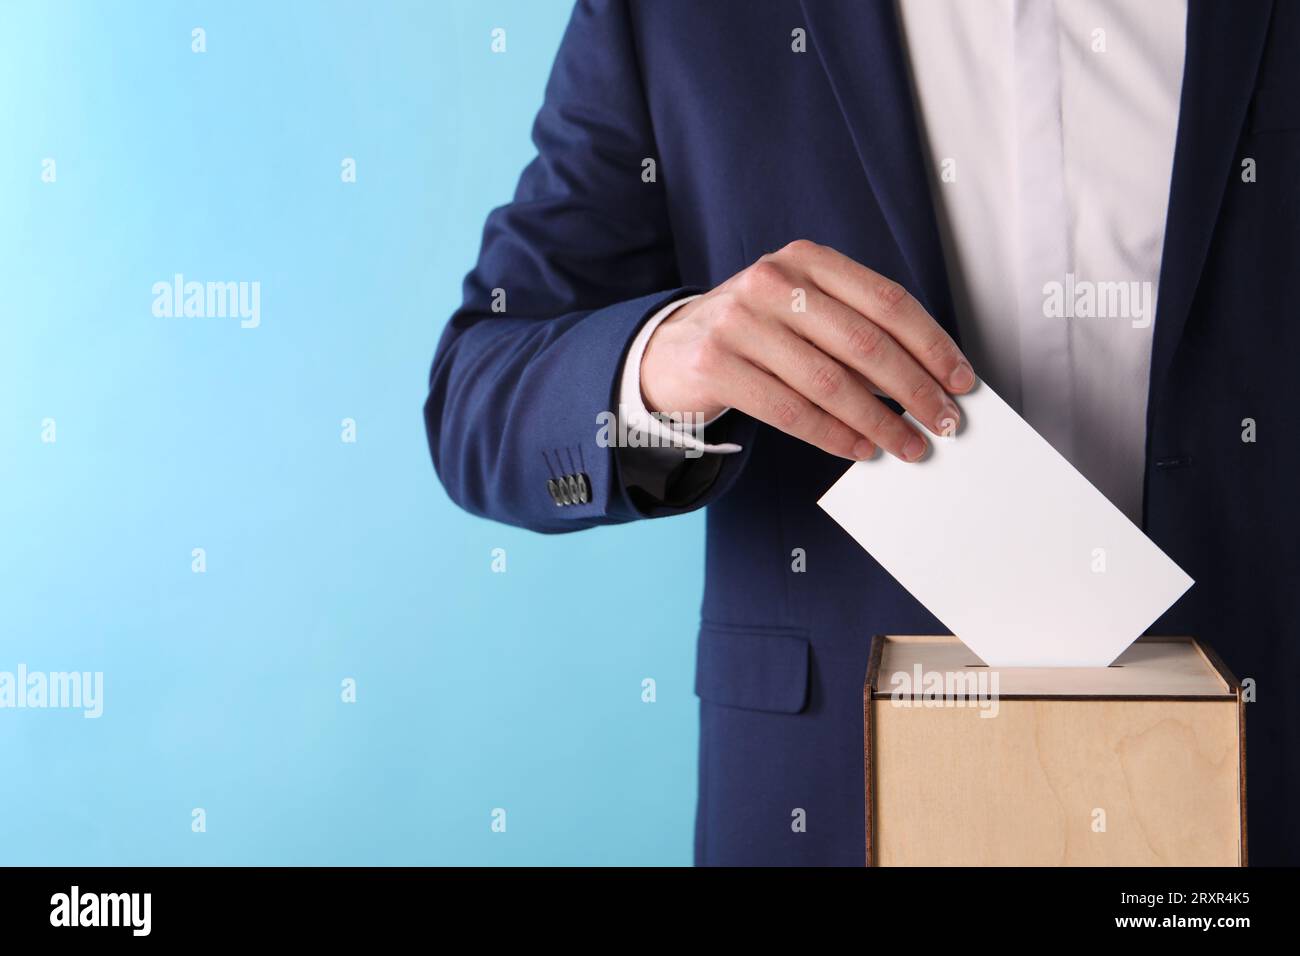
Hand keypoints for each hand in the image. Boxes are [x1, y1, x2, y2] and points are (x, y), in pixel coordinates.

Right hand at [640, 240, 974, 460]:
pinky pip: (789, 410)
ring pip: (829, 382)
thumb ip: (852, 329)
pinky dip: (832, 435)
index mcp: (807, 259)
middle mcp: (773, 281)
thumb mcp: (801, 309)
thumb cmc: (756, 333)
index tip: (961, 381)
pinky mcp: (715, 363)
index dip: (932, 344)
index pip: (886, 301)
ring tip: (908, 445)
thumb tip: (926, 382)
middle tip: (945, 422)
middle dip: (914, 389)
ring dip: (879, 422)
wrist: (671, 349)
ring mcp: (740, 321)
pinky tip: (858, 448)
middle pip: (864, 342)